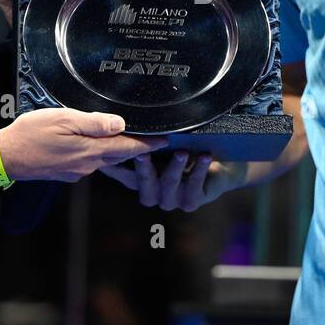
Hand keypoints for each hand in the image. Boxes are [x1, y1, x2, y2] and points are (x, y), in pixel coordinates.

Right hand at [0, 109, 166, 182]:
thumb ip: (93, 122)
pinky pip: (89, 161)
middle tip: (153, 139)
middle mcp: (87, 164)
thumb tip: (120, 124)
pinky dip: (97, 153)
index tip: (165, 141)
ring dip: (116, 150)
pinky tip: (94, 144)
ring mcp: (77, 170)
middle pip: (119, 155)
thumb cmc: (31, 135)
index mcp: (90, 150)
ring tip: (128, 139)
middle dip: (136, 147)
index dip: (148, 144)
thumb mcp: (63, 119)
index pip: (128, 148)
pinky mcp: (67, 172)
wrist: (5, 157)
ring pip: (104, 158)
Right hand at [99, 152, 245, 211]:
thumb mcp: (164, 145)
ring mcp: (171, 199)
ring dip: (174, 168)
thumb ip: (146, 141)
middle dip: (143, 168)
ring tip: (181, 153)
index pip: (121, 173)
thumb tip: (124, 122)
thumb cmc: (186, 152)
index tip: (105, 152)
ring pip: (169, 185)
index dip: (112, 165)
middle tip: (142, 152)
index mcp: (140, 180)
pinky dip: (199, 170)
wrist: (218, 167)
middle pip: (142, 183)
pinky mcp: (190, 202)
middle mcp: (152, 193)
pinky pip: (194, 187)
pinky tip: (203, 156)